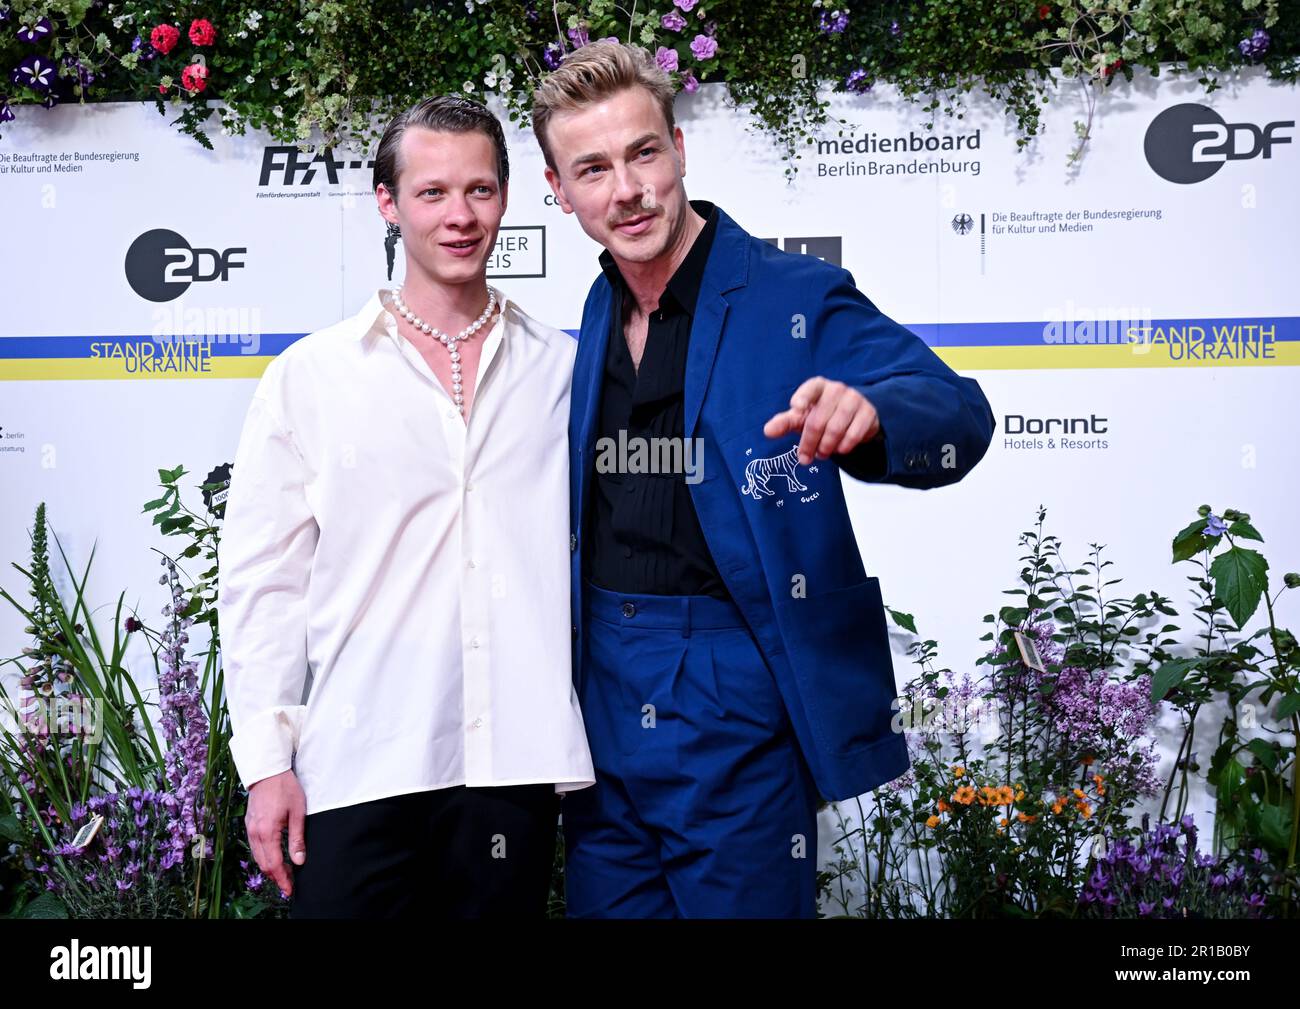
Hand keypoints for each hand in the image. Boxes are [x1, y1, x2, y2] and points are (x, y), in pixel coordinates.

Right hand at [246, 768, 306, 897]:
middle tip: (288, 885)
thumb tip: (299, 861)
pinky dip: (263, 856)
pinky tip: (273, 857)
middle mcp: (255, 833)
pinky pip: (254, 847)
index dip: (282, 879)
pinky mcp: (250, 824)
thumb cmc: (286, 788)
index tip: (290, 889)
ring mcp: (250, 828)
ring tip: (283, 874)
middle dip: (276, 877)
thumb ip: (297, 839)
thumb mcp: (298, 813)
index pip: (274, 864)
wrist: (268, 770)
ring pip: (257, 857)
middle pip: (263, 864)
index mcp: (267, 832)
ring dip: (269, 868)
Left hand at [763, 377, 879, 465]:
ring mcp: (854, 400)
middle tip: (804, 459)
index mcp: (818, 386)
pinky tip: (839, 450)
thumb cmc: (822, 414)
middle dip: (809, 443)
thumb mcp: (802, 417)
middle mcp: (837, 389)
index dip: (803, 397)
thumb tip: (767, 431)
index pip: (810, 388)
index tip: (795, 408)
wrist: (854, 416)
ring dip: (826, 447)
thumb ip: (785, 423)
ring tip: (821, 454)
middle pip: (818, 420)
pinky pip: (854, 434)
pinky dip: (844, 446)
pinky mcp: (868, 412)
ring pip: (836, 429)